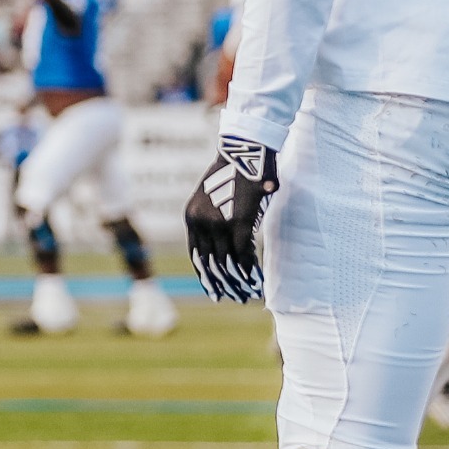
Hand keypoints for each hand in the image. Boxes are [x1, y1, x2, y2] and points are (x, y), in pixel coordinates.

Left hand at [185, 135, 278, 303]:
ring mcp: (219, 222)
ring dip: (238, 281)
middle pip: (210, 262)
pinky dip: (250, 268)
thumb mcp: (213, 198)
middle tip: (233, 298)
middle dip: (222, 284)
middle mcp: (200, 222)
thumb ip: (215, 219)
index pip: (196, 255)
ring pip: (227, 261)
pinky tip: (257, 280)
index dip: (206, 275)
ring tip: (247, 295)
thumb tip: (227, 243)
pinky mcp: (240, 221)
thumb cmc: (233, 172)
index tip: (214, 291)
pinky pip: (244, 252)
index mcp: (191, 218)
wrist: (244, 150)